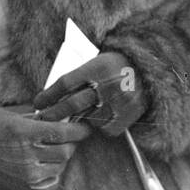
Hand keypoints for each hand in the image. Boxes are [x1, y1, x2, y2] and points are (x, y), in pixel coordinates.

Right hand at [0, 105, 89, 189]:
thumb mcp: (15, 113)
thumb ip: (40, 114)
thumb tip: (64, 113)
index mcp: (25, 133)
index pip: (63, 132)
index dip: (79, 129)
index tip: (86, 126)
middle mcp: (27, 156)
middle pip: (66, 152)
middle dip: (72, 142)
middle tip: (68, 135)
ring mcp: (27, 175)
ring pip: (61, 167)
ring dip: (62, 157)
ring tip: (52, 148)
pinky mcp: (26, 189)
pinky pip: (52, 181)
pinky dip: (54, 172)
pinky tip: (45, 163)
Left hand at [33, 51, 147, 135]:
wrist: (151, 71)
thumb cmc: (118, 65)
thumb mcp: (98, 61)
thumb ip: (80, 75)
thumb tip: (53, 94)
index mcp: (98, 67)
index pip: (66, 83)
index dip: (49, 95)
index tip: (37, 103)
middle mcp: (107, 84)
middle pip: (72, 104)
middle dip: (54, 114)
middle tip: (42, 119)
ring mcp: (118, 102)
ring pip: (87, 119)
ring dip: (79, 120)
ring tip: (77, 117)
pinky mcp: (127, 116)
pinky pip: (104, 129)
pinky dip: (99, 126)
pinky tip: (102, 117)